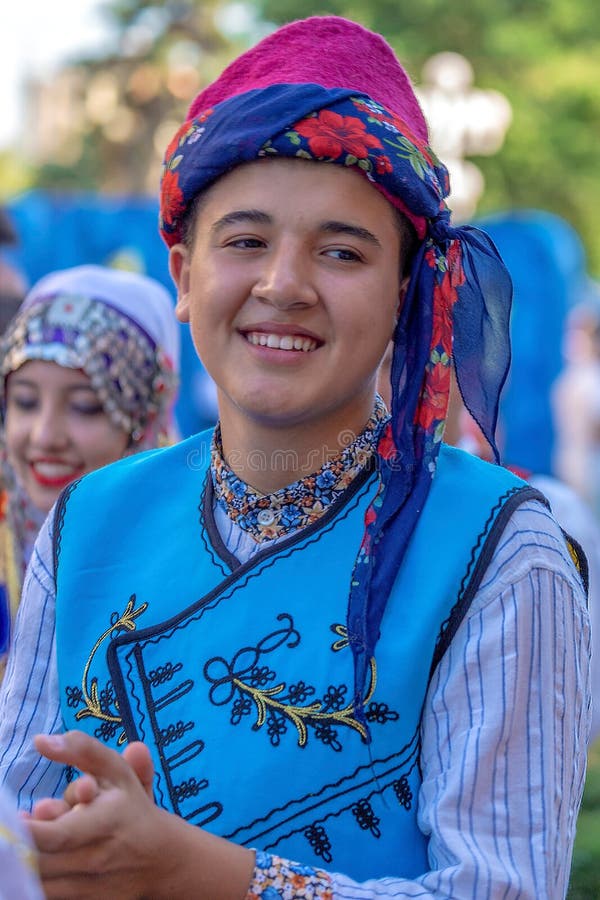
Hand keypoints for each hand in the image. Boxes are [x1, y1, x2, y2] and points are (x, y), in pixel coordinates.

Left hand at [28, 731, 254, 898]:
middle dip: (20, 847)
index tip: (18, 819)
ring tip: (19, 849)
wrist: (162, 860)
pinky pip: (50, 898)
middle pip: (42, 862)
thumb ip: (82, 750)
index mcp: (106, 821)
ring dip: (24, 867)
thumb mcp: (116, 771)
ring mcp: (91, 887)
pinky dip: (34, 885)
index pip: (57, 835)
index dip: (30, 831)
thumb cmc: (131, 807)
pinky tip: (30, 867)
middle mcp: (98, 857)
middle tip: (12, 832)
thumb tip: (40, 740)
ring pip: (42, 884)